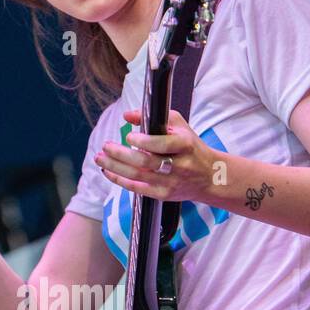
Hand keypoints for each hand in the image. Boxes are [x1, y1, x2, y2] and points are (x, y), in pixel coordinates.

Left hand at [94, 109, 226, 203]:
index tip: (129, 136)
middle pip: (145, 162)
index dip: (143, 141)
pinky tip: (108, 172)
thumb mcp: (179, 126)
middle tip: (106, 146)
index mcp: (185, 145)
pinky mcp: (164, 195)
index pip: (162, 144)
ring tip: (100, 158)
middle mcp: (179, 165)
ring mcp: (171, 182)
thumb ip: (153, 118)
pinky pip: (138, 189)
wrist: (210, 176)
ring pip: (138, 176)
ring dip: (115, 167)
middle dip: (121, 154)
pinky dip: (120, 180)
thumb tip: (127, 115)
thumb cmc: (191, 147)